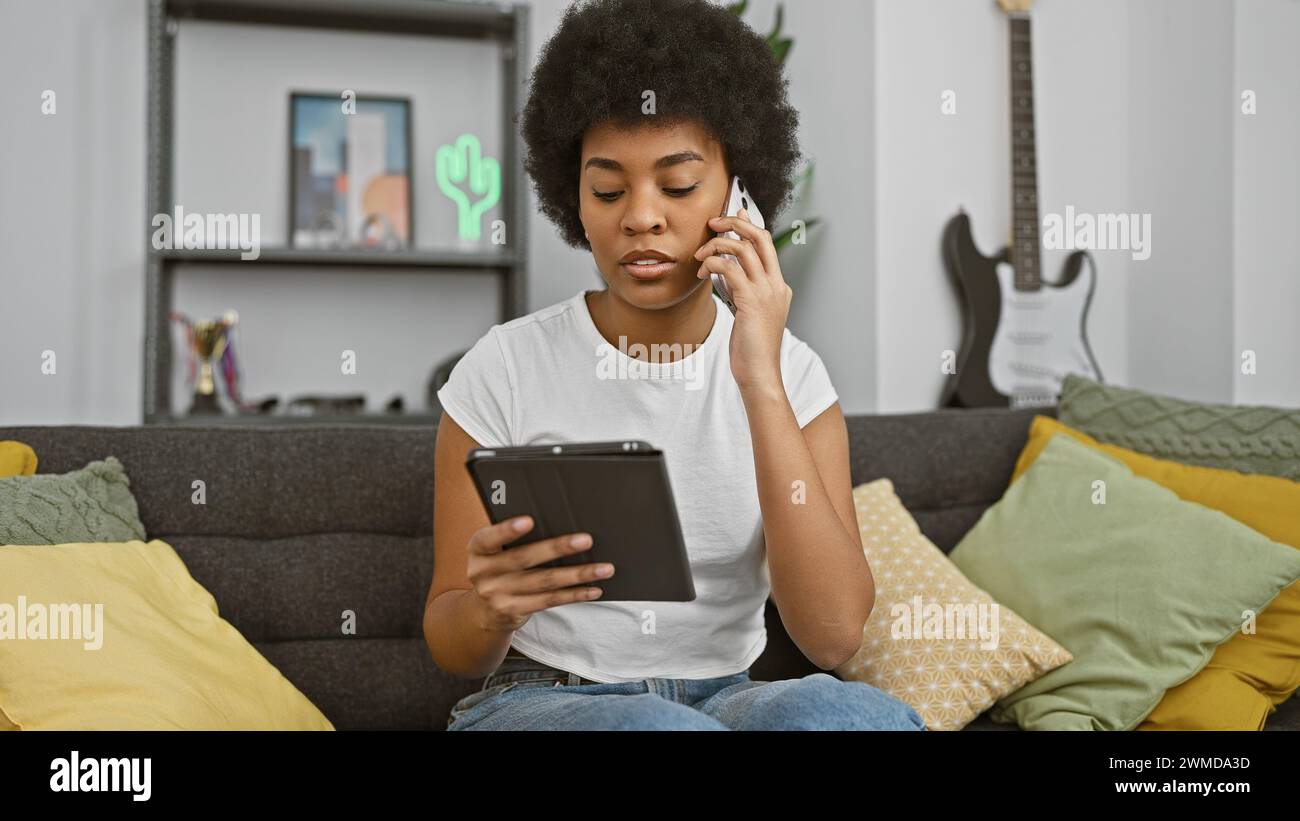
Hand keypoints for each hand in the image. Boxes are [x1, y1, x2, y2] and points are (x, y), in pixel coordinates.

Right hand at [464, 515, 614, 631]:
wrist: (484, 610)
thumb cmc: (500, 568)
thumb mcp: (496, 552)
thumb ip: (514, 539)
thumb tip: (561, 522)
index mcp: (477, 550)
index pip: (489, 537)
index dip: (508, 530)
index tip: (530, 520)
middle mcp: (482, 573)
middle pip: (524, 558)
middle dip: (558, 548)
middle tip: (586, 540)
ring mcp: (496, 595)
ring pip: (543, 582)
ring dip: (577, 574)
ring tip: (604, 568)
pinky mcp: (513, 611)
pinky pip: (549, 601)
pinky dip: (574, 594)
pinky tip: (593, 588)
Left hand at [694, 208, 789, 392]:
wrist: (760, 374)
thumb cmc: (751, 350)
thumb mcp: (749, 315)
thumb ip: (743, 291)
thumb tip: (728, 272)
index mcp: (779, 287)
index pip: (766, 244)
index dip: (748, 226)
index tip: (732, 215)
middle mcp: (776, 285)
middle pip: (759, 237)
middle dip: (735, 223)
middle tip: (713, 222)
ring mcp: (766, 292)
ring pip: (743, 248)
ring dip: (717, 244)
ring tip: (699, 256)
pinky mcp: (751, 301)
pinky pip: (729, 267)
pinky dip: (712, 263)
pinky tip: (702, 272)